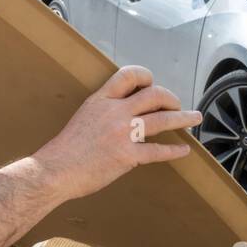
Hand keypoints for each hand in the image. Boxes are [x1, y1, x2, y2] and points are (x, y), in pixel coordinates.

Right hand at [36, 66, 199, 201]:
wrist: (53, 172)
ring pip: (162, 119)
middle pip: (154, 94)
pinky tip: (184, 151)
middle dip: (170, 98)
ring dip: (182, 118)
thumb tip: (117, 121)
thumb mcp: (81, 121)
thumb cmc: (62, 152)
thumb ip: (101, 115)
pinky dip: (174, 151)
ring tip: (194, 118)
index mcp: (100, 101)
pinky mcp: (127, 156)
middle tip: (176, 104)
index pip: (129, 75)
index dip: (145, 76)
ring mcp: (122, 134)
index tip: (151, 83)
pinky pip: (157, 151)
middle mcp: (115, 113)